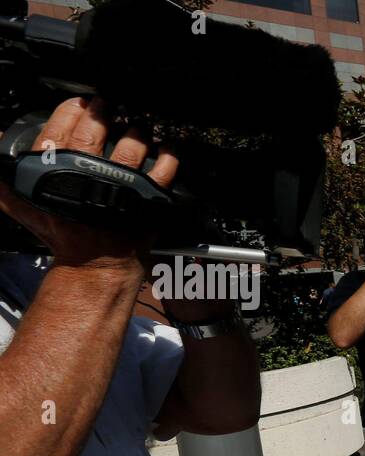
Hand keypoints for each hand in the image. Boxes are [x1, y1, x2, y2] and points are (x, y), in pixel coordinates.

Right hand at [0, 96, 177, 269]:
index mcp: (58, 166)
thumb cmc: (60, 233)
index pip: (62, 123)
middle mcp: (90, 170)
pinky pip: (165, 168)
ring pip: (132, 143)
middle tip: (107, 106)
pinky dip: (168, 154)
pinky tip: (166, 147)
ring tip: (135, 127)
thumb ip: (3, 173)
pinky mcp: (149, 196)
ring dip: (135, 130)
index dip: (72, 108)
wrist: (94, 263)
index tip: (80, 102)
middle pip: (98, 128)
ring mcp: (122, 182)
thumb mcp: (21, 202)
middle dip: (103, 112)